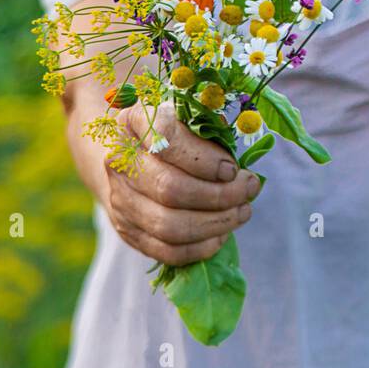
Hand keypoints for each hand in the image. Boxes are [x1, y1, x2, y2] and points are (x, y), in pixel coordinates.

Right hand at [97, 100, 259, 265]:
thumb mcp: (185, 116)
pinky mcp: (128, 231)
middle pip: (171, 189)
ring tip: (242, 211)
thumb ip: (208, 132)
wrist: (129, 157)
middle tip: (249, 188)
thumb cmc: (169, 133)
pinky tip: (222, 234)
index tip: (232, 167)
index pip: (166, 141)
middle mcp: (119, 163)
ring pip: (169, 225)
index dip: (204, 159)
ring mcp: (120, 200)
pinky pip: (166, 251)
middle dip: (220, 194)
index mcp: (133, 123)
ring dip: (215, 223)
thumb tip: (235, 168)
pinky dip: (200, 247)